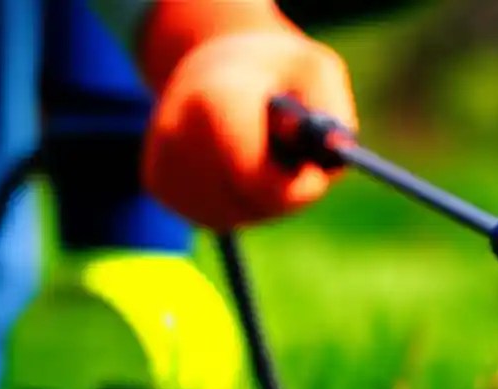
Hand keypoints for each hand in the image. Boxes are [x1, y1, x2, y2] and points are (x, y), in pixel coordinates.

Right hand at [143, 31, 356, 229]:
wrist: (210, 63)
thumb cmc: (273, 69)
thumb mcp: (315, 71)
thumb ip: (333, 111)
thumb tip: (339, 153)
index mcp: (215, 100)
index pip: (255, 177)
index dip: (298, 185)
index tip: (314, 169)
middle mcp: (178, 134)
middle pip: (251, 202)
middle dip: (284, 191)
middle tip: (289, 157)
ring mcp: (163, 162)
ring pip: (236, 215)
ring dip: (264, 198)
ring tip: (261, 152)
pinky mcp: (159, 184)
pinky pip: (218, 216)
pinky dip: (240, 201)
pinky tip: (237, 164)